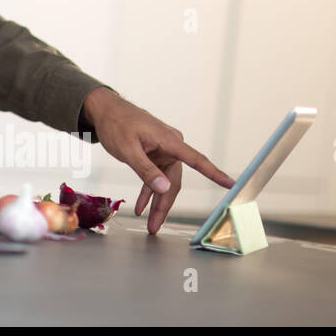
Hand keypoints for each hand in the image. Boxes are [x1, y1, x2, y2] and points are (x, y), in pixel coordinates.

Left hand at [84, 87, 234, 233]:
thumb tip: (164, 188)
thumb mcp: (127, 149)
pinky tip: (142, 207)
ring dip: (156, 202)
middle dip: (165, 206)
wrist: (104, 109)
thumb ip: (145, 169)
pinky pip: (155, 177)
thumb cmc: (115, 124)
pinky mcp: (154, 154)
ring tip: (151, 223)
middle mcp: (171, 146)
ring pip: (165, 182)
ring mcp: (163, 151)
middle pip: (174, 181)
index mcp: (169, 140)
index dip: (214, 173)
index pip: (196, 160)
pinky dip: (148, 191)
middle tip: (156, 226)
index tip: (231, 184)